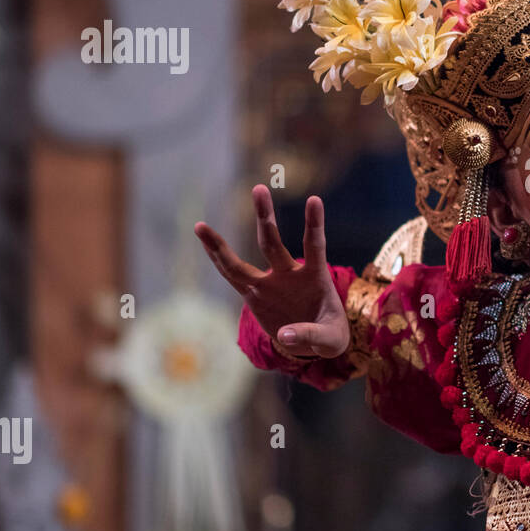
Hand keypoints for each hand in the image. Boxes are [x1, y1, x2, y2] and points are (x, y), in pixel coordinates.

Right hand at [194, 185, 348, 358]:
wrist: (316, 342)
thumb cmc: (329, 335)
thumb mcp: (330, 341)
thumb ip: (311, 335)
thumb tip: (283, 335)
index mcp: (316, 278)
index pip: (315, 246)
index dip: (314, 224)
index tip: (314, 199)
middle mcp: (290, 274)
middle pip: (273, 243)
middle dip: (265, 217)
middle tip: (258, 188)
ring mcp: (270, 283)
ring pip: (240, 263)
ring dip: (220, 246)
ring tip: (200, 226)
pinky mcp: (255, 295)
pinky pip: (233, 278)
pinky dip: (218, 262)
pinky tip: (203, 242)